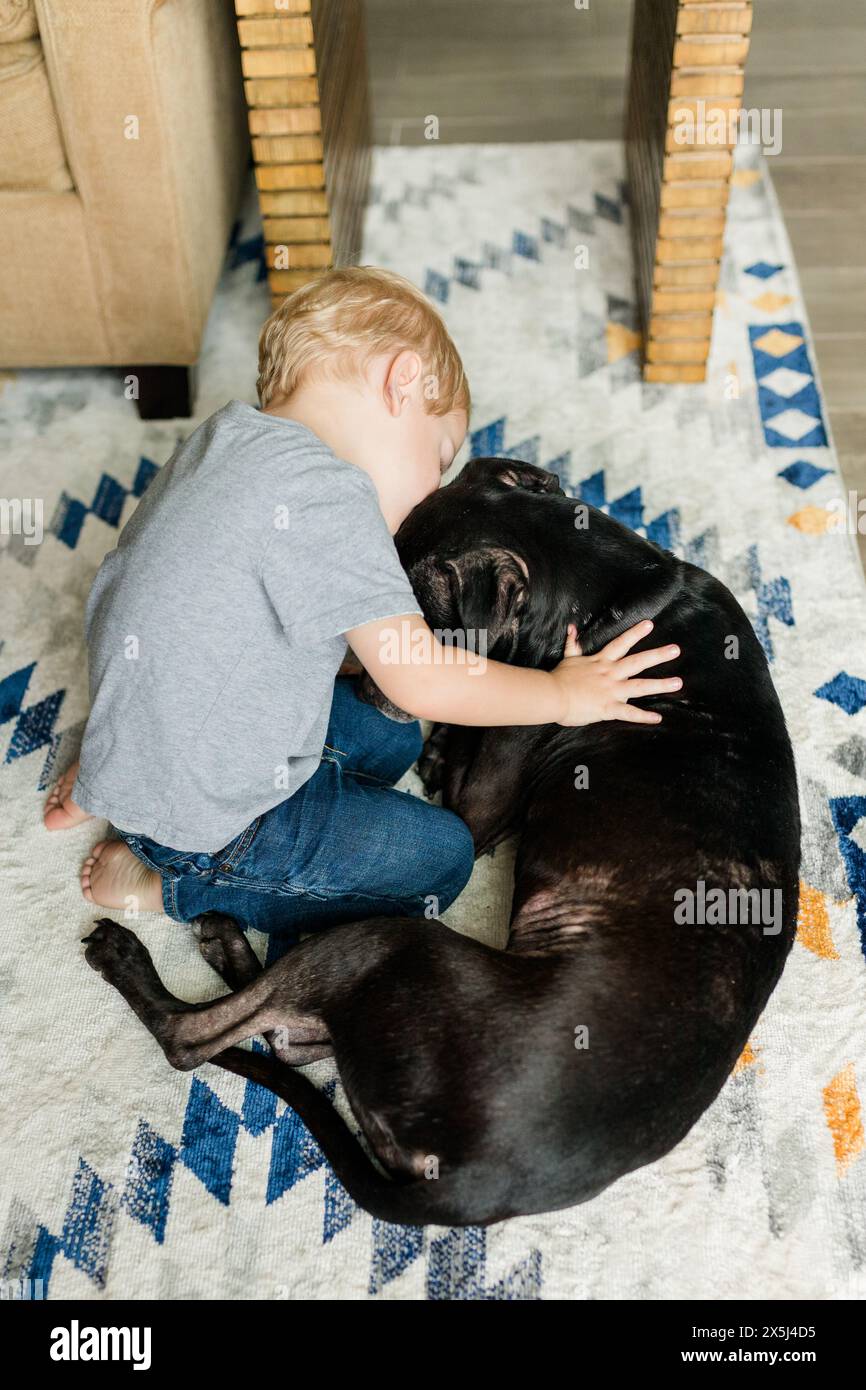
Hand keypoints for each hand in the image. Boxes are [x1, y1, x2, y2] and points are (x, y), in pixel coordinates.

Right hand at [551, 620, 681, 726]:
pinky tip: (658, 718)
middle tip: (676, 649)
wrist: (552, 694)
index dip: (635, 634)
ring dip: (660, 685)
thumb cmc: (559, 677)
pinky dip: (643, 716)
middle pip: (638, 662)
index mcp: (601, 662)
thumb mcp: (568, 658)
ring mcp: (611, 691)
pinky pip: (629, 713)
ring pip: (639, 686)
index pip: (621, 644)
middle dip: (658, 655)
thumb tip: (571, 628)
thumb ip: (572, 644)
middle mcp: (610, 674)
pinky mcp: (608, 707)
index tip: (650, 624)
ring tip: (678, 683)